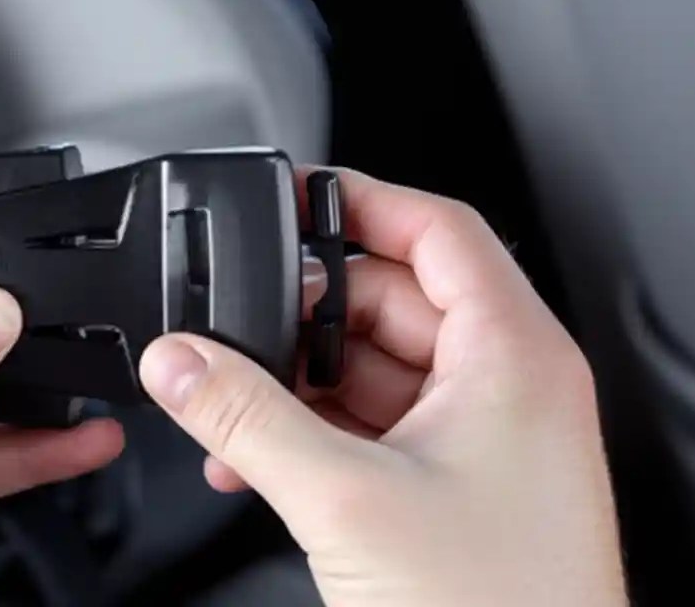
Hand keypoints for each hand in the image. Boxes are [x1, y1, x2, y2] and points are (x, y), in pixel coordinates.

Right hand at [139, 168, 626, 606]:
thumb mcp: (345, 499)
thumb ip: (247, 417)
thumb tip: (180, 361)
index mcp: (514, 355)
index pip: (438, 228)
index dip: (361, 201)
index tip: (294, 194)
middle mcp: (509, 386)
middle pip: (392, 298)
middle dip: (303, 317)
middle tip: (233, 333)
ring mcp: (485, 439)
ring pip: (376, 368)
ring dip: (300, 385)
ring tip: (233, 413)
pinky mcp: (458, 487)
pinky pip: (377, 427)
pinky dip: (318, 433)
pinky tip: (259, 459)